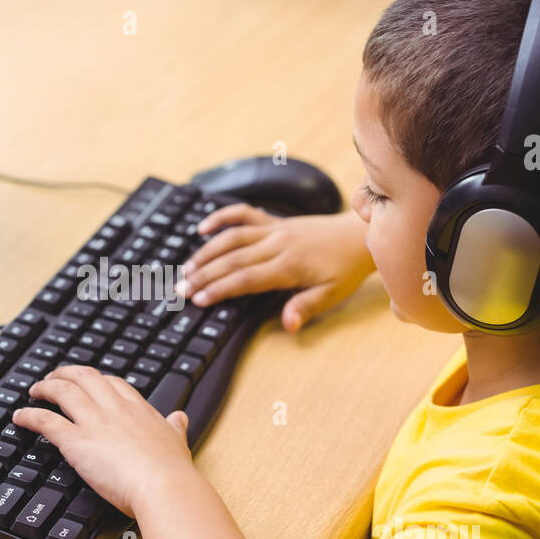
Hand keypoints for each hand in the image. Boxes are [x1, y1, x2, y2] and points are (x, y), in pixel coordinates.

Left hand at [11, 365, 197, 518]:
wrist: (164, 487)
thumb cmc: (171, 471)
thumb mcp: (178, 441)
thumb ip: (175, 427)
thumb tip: (180, 417)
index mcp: (138, 409)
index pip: (113, 383)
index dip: (96, 380)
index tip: (87, 382)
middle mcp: (114, 409)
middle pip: (84, 377)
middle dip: (66, 373)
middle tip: (54, 377)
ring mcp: (94, 423)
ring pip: (63, 391)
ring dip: (45, 387)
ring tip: (35, 390)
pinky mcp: (76, 442)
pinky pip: (46, 421)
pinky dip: (29, 415)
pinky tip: (20, 416)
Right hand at [174, 204, 373, 331]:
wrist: (358, 236)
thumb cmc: (344, 269)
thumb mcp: (331, 296)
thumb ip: (305, 308)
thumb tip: (288, 324)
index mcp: (289, 265)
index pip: (246, 279)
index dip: (220, 289)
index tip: (199, 300)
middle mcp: (277, 244)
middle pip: (232, 259)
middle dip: (203, 274)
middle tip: (180, 289)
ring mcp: (274, 229)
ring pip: (232, 237)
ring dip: (206, 252)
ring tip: (186, 269)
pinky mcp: (275, 221)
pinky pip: (244, 214)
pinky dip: (222, 217)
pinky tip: (203, 228)